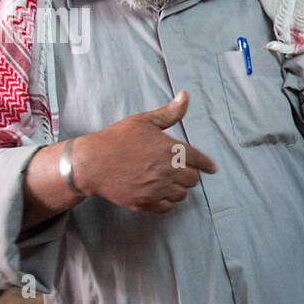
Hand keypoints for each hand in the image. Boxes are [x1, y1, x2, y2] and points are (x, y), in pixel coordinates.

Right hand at [73, 91, 217, 213]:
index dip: (207, 165)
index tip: (211, 169)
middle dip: (189, 174)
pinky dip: (166, 201)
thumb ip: (169, 113)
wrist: (91, 163)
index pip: (199, 160)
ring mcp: (156, 189)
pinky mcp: (145, 203)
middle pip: (193, 179)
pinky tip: (159, 193)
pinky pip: (167, 207)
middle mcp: (167, 170)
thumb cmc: (116, 139)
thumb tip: (185, 96)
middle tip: (180, 171)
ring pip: (181, 195)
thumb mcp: (143, 121)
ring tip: (169, 181)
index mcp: (171, 149)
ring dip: (178, 188)